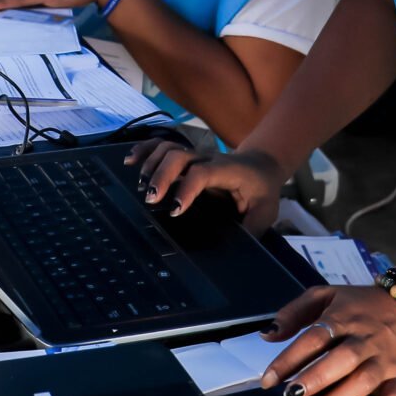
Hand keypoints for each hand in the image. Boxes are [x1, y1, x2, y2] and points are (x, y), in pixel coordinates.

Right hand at [129, 141, 284, 232]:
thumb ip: (252, 229)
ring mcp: (196, 154)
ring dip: (151, 163)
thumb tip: (238, 250)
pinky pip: (163, 145)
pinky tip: (130, 162)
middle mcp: (208, 158)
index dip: (186, 188)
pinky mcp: (187, 155)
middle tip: (150, 199)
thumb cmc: (262, 191)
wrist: (262, 165)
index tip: (175, 210)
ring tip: (142, 187)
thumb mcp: (265, 212)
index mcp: (228, 171)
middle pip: (180, 155)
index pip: (203, 173)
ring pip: (169, 148)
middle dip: (162, 175)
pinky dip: (145, 150)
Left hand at [255, 284, 395, 395]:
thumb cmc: (363, 307)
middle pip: (341, 359)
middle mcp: (367, 340)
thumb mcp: (327, 296)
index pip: (315, 337)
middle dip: (315, 378)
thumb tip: (267, 334)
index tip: (269, 379)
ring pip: (364, 381)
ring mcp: (387, 361)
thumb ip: (295, 312)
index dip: (291, 358)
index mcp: (345, 318)